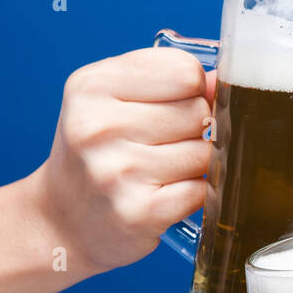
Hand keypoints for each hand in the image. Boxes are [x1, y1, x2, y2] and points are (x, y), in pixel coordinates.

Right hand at [31, 47, 216, 273]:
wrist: (62, 220)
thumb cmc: (98, 152)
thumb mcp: (112, 98)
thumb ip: (167, 79)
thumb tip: (229, 81)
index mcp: (91, 86)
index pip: (185, 72)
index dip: (192, 89)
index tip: (173, 105)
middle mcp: (97, 127)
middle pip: (198, 112)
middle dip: (195, 129)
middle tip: (162, 145)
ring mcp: (116, 172)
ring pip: (204, 153)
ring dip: (196, 164)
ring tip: (163, 171)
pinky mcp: (139, 212)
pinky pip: (201, 190)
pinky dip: (196, 193)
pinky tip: (167, 195)